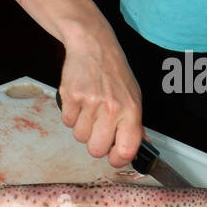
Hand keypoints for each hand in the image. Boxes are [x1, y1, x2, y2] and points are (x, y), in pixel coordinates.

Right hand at [58, 20, 143, 167]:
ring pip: (79, 137)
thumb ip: (135, 124)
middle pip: (96, 150)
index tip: (114, 157)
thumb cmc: (115, 73)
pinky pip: (66, 123)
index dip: (118, 159)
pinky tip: (79, 102)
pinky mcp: (70, 97)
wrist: (93, 46)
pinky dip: (71, 116)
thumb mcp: (133, 97)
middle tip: (98, 129)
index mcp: (130, 111)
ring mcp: (89, 103)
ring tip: (89, 110)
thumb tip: (140, 147)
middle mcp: (111, 109)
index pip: (126, 149)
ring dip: (82, 128)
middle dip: (95, 144)